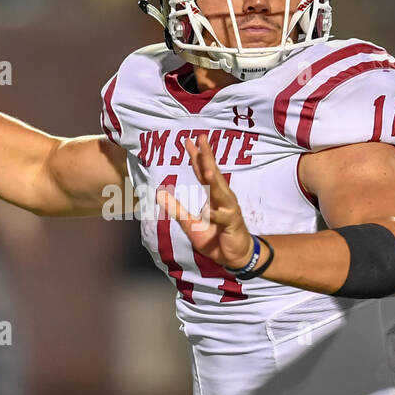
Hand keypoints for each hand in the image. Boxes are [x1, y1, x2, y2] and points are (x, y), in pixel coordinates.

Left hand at [155, 135, 254, 269]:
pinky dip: (216, 215)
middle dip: (207, 157)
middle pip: (213, 174)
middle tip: (202, 138)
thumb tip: (158, 194)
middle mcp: (223, 198)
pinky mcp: (232, 225)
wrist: (235, 256)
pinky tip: (210, 212)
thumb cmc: (215, 237)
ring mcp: (229, 210)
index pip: (204, 172)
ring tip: (206, 167)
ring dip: (213, 179)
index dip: (197, 157)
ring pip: (220, 192)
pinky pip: (223, 219)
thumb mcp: (190, 224)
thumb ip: (176, 209)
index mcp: (214, 196)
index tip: (189, 141)